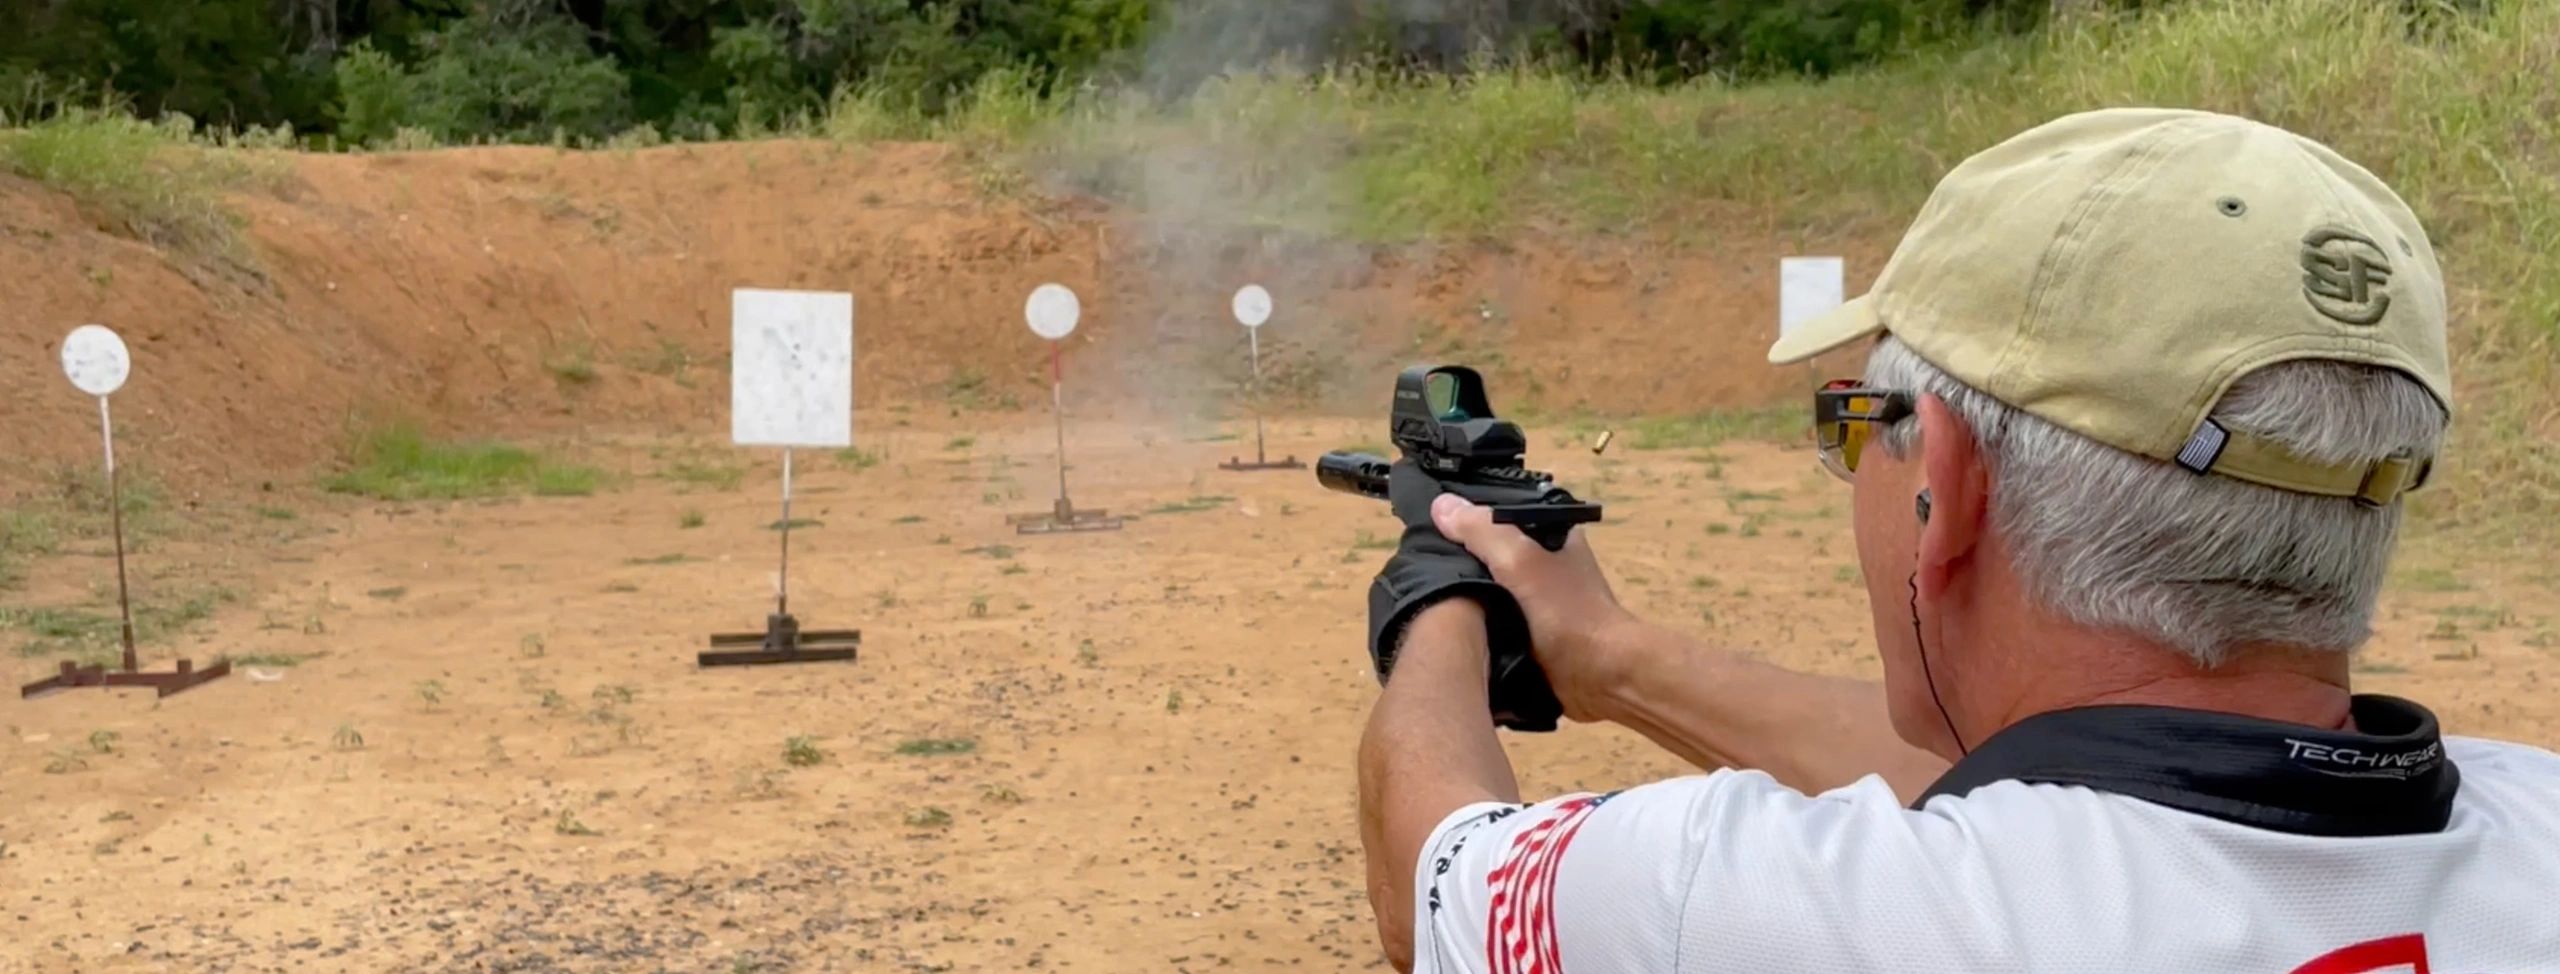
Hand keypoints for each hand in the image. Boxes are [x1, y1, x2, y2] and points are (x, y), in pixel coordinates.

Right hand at [1367, 462, 1560, 730]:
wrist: (1603, 677)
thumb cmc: (1567, 612)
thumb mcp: (1520, 561)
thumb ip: (1481, 532)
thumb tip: (1440, 505)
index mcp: (1552, 536)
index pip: (1500, 517)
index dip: (1466, 520)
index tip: (1426, 530)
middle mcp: (1546, 566)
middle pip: (1491, 556)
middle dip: (1458, 563)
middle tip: (1414, 568)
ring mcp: (1540, 605)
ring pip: (1490, 593)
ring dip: (1464, 600)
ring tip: (1422, 600)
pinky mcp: (1532, 638)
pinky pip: (1495, 625)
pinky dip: (1475, 628)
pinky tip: (1445, 631)